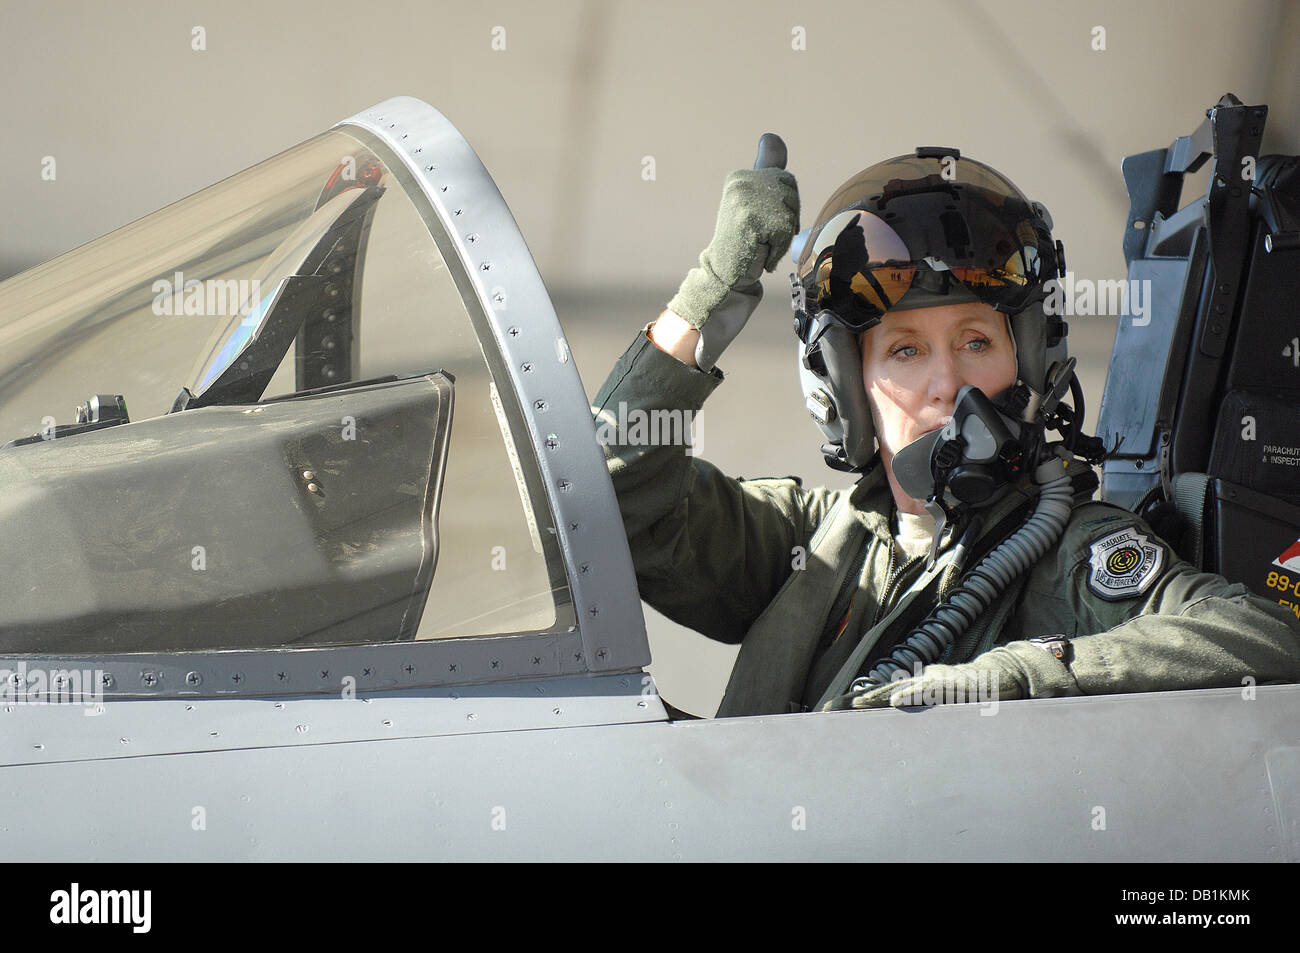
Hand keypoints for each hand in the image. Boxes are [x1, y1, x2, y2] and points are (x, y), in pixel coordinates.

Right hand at [663, 134, 797, 370]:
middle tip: (762, 236)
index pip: (786, 181)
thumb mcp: (756, 200)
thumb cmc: (742, 240)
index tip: (761, 221)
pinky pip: (786, 231)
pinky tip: (761, 253)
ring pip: (790, 214)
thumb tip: (771, 135)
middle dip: (786, 219)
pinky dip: (779, 248)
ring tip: (761, 244)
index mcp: (740, 177)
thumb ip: (767, 168)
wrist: (724, 273)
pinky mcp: (752, 220)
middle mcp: (741, 183)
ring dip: (783, 236)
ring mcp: (746, 201)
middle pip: (791, 195)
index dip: (784, 206)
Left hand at [821, 660, 1024, 710]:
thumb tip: (906, 711)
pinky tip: (896, 702)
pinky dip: (912, 695)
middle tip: (833, 709)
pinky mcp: (952, 684)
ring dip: (878, 698)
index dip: (863, 701)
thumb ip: (929, 704)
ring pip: (902, 688)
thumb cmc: (978, 691)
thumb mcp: (948, 700)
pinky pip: (928, 691)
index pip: (886, 692)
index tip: (838, 710)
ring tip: (856, 706)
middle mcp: (924, 678)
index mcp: (920, 684)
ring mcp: (936, 679)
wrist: (1006, 675)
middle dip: (860, 700)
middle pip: (886, 688)